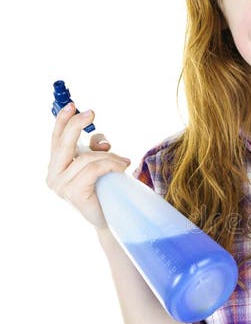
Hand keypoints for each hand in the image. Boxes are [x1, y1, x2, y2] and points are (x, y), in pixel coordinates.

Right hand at [46, 103, 130, 228]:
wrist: (110, 219)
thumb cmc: (104, 189)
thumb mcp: (97, 162)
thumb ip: (95, 148)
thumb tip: (102, 141)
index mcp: (56, 166)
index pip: (56, 139)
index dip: (62, 121)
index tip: (73, 105)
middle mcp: (53, 175)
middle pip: (63, 143)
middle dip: (77, 125)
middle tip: (91, 112)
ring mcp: (60, 186)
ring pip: (86, 157)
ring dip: (109, 156)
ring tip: (124, 161)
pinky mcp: (73, 193)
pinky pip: (93, 169)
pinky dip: (110, 164)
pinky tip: (122, 167)